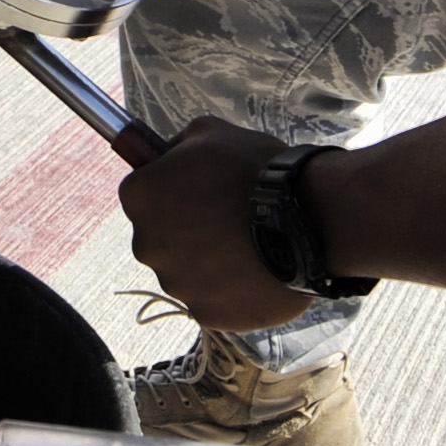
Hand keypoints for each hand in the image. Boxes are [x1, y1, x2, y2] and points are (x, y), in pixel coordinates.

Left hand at [117, 116, 313, 332]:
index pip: (142, 193)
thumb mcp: (209, 132)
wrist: (306, 220)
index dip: (169, 189)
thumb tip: (167, 157)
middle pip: (159, 237)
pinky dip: (228, 288)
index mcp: (140, 197)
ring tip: (247, 245)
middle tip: (225, 218)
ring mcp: (175, 283)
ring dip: (207, 260)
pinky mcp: (205, 313)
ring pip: (185, 271)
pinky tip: (254, 270)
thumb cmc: (255, 169)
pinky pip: (211, 299)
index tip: (197, 189)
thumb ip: (177, 146)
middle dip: (185, 228)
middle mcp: (146, 244)